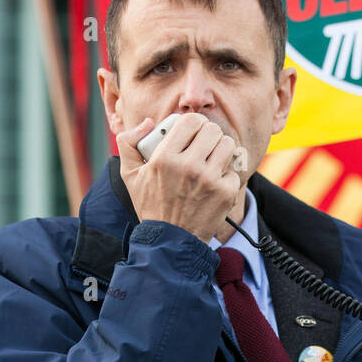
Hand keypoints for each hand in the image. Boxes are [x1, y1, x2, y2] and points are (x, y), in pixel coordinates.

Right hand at [117, 114, 244, 243]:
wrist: (171, 241)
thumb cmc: (151, 206)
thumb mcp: (129, 175)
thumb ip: (128, 143)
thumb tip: (148, 122)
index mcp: (165, 157)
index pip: (191, 120)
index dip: (194, 124)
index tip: (193, 132)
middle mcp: (188, 166)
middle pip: (213, 130)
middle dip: (209, 136)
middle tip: (204, 147)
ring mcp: (209, 180)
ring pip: (228, 145)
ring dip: (221, 151)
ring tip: (212, 161)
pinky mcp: (225, 193)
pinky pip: (233, 171)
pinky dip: (226, 177)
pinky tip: (214, 185)